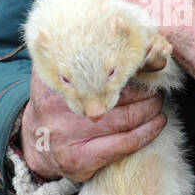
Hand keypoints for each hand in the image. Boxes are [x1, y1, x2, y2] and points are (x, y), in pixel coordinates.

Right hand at [20, 68, 166, 181]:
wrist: (36, 143)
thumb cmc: (60, 102)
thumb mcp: (65, 75)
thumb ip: (87, 56)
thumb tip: (129, 34)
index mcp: (54, 79)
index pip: (99, 67)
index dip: (130, 63)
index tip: (148, 58)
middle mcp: (56, 107)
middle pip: (116, 93)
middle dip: (145, 90)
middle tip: (157, 87)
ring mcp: (66, 136)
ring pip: (125, 119)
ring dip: (150, 110)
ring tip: (158, 103)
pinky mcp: (78, 160)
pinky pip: (124, 145)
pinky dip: (147, 133)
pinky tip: (157, 123)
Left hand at [113, 0, 194, 116]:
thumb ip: (184, 8)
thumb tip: (151, 21)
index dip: (133, 0)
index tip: (132, 22)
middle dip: (124, 10)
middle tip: (125, 36)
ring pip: (128, 1)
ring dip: (124, 24)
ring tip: (129, 47)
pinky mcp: (175, 22)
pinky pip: (135, 24)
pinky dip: (131, 39)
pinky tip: (138, 58)